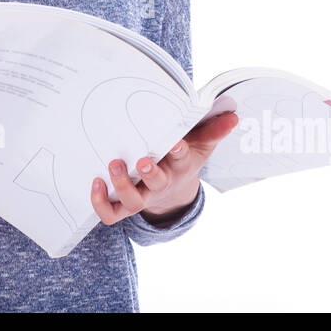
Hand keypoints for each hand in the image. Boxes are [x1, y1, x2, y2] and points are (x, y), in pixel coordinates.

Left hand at [90, 111, 239, 226]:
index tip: (175, 142)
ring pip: (133, 202)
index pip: (183, 158)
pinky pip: (111, 214)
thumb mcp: (201, 144)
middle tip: (141, 159)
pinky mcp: (125, 205)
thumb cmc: (184, 159)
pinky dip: (101, 203)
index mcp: (180, 166)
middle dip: (150, 173)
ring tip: (114, 165)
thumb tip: (234, 116)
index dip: (179, 151)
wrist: (174, 191)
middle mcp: (161, 184)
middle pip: (157, 184)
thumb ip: (214, 130)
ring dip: (122, 186)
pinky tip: (96, 182)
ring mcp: (143, 196)